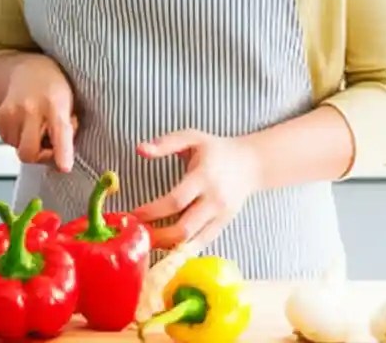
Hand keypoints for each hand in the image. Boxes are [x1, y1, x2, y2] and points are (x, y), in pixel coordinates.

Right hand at [0, 55, 77, 171]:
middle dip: (41, 156)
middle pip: (29, 152)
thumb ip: (68, 131)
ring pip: (19, 150)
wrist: (29, 70)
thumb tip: (63, 162)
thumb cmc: (54, 89)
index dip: (62, 153)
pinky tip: (26, 123)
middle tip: (51, 145)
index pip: (60, 132)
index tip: (64, 167)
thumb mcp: (70, 105)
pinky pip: (9, 142)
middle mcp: (30, 109)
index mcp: (55, 104)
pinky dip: (18, 138)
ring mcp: (11, 113)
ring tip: (39, 126)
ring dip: (30, 145)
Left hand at [131, 129, 263, 250]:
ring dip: (168, 245)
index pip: (176, 201)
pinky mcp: (224, 224)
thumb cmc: (216, 149)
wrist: (251, 163)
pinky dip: (183, 248)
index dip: (152, 211)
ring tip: (148, 242)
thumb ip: (165, 143)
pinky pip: (202, 242)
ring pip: (193, 240)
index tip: (134, 215)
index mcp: (204, 177)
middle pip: (184, 227)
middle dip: (158, 235)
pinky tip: (167, 245)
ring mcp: (221, 216)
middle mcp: (214, 200)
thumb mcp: (192, 137)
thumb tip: (140, 149)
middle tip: (137, 235)